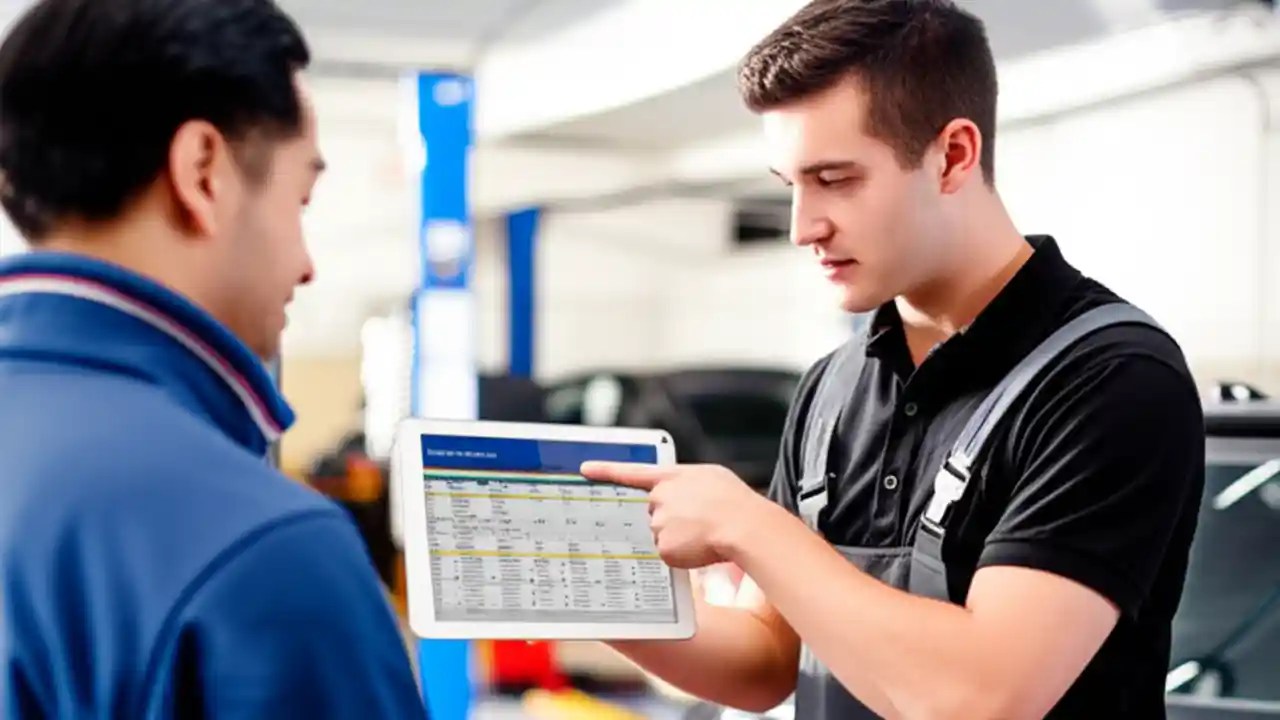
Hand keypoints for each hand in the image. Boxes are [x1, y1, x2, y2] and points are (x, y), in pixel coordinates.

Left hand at [579, 461, 764, 569]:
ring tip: (706, 532)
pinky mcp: (664, 547)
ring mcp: (659, 523)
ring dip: (680, 536)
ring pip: (662, 534)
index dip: (606, 470)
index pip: (631, 473)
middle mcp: (659, 498)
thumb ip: (689, 484)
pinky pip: (669, 554)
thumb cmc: (735, 501)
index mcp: (671, 477)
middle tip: (698, 520)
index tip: (584, 469)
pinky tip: (701, 547)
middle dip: (671, 518)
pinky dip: (683, 555)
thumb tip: (683, 497)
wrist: (743, 525)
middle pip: (654, 512)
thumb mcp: (711, 478)